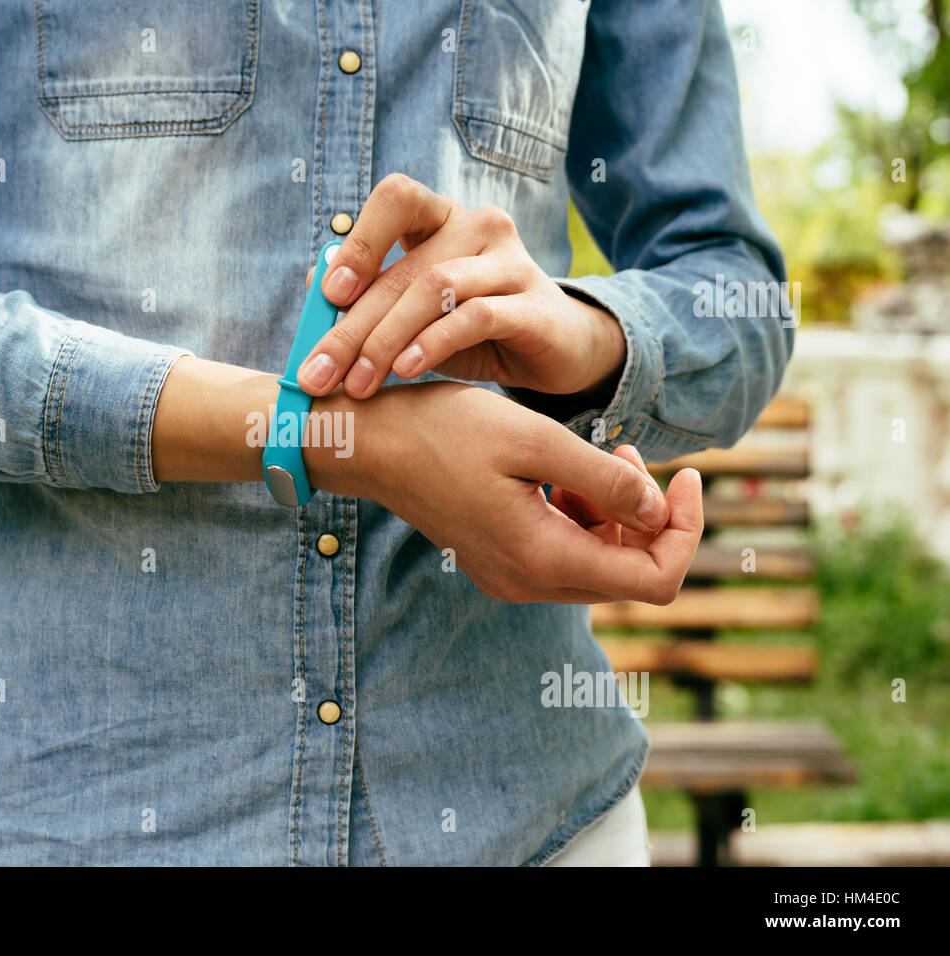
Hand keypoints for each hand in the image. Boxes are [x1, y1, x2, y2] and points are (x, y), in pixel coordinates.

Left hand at [297, 173, 624, 400]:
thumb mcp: (415, 312)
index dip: (361, 241)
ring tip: (359, 383)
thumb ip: (370, 296)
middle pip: (405, 268)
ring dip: (387, 339)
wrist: (554, 350)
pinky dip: (435, 343)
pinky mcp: (535, 302)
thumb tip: (312, 286)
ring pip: (436, 288)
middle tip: (320, 374)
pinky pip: (477, 315)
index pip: (397, 197)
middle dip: (353, 327)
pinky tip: (407, 370)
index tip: (329, 294)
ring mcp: (511, 260)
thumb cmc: (472, 327)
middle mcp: (478, 225)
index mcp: (441, 216)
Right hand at [313, 381, 701, 604]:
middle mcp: (529, 583)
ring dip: (613, 513)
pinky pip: (564, 552)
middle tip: (627, 454)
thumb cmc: (445, 431)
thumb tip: (658, 510)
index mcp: (544, 557)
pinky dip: (580, 515)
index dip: (686, 530)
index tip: (686, 474)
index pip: (656, 580)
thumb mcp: (537, 440)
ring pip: (599, 562)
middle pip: (631, 575)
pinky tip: (561, 473)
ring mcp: (511, 577)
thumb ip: (606, 481)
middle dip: (650, 516)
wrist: (371, 445)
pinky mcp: (499, 561)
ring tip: (596, 455)